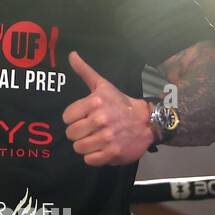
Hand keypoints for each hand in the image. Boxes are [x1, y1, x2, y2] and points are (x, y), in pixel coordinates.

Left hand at [61, 51, 154, 165]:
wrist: (147, 121)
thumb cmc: (120, 103)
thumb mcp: (102, 85)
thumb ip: (84, 71)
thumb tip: (71, 54)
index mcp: (95, 102)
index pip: (67, 117)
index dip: (72, 119)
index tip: (81, 117)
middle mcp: (101, 119)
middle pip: (71, 134)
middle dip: (77, 133)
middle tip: (88, 130)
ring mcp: (107, 138)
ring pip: (79, 148)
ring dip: (84, 146)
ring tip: (94, 139)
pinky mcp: (113, 153)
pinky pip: (90, 160)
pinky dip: (93, 157)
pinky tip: (100, 148)